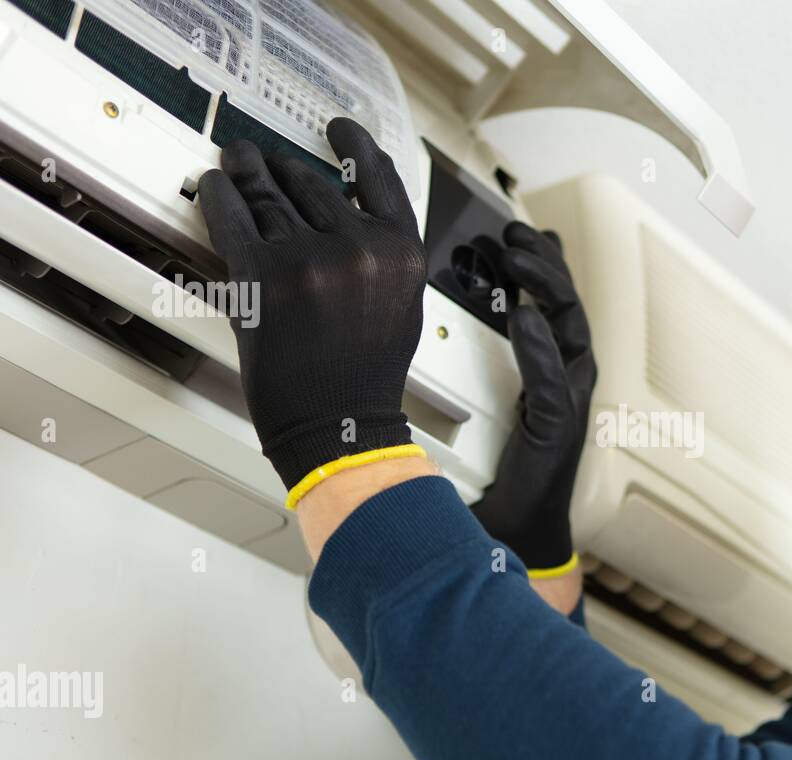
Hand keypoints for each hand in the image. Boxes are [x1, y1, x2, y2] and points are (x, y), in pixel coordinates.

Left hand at [197, 117, 427, 490]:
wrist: (338, 426)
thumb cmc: (366, 377)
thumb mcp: (399, 306)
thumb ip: (383, 255)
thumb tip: (351, 213)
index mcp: (402, 254)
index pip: (379, 178)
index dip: (354, 145)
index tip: (337, 128)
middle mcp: (361, 248)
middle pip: (311, 184)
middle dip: (282, 169)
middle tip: (261, 159)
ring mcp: (311, 259)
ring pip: (269, 194)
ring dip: (245, 172)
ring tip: (235, 163)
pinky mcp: (263, 274)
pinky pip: (233, 216)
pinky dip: (218, 196)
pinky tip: (214, 187)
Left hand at [470, 221, 596, 572]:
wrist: (515, 543)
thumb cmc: (492, 485)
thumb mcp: (468, 415)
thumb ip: (452, 376)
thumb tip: (402, 335)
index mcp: (544, 376)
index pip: (547, 308)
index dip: (533, 268)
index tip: (508, 235)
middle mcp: (562, 384)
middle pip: (565, 306)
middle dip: (541, 263)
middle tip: (512, 233)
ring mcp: (566, 408)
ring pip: (571, 332)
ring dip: (546, 290)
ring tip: (520, 259)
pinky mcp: (558, 436)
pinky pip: (554, 385)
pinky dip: (540, 351)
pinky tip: (525, 322)